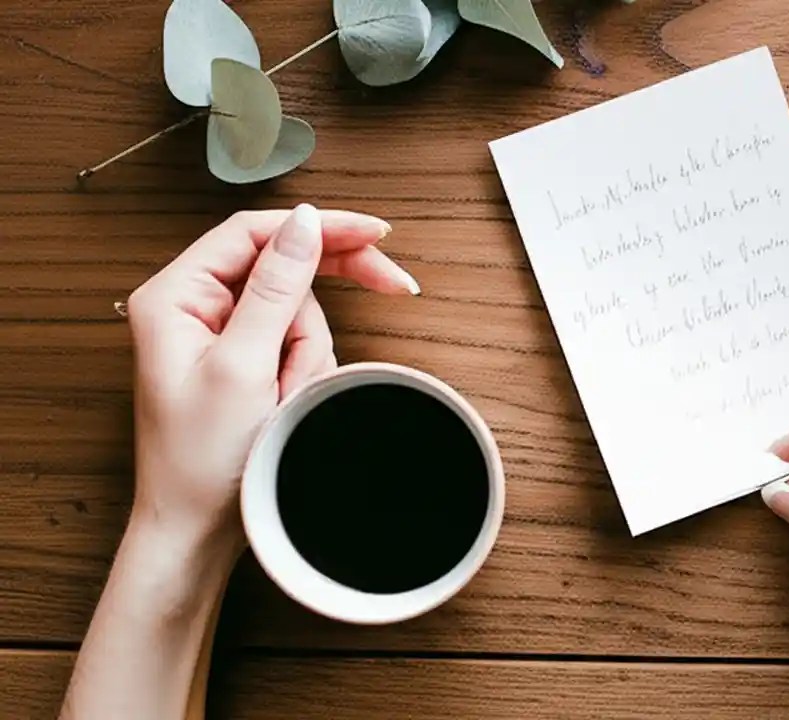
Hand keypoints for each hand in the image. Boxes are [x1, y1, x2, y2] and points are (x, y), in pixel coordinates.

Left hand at [126, 205, 418, 547]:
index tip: (375, 235)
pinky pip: (297, 345)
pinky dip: (306, 371)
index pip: (256, 232)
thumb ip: (277, 288)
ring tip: (286, 397)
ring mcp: (222, 337)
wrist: (196, 533)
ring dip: (309, 354)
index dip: (320, 227)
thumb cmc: (199, 462)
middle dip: (329, 293)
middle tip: (395, 285)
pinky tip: (289, 402)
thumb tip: (303, 224)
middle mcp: (195, 308)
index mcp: (176, 296)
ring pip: (300, 312)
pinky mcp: (245, 363)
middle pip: (284, 266)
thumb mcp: (243, 367)